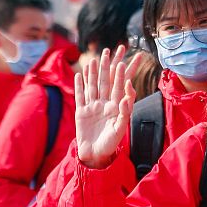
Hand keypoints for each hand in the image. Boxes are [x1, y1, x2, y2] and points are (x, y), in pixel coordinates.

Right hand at [74, 47, 136, 168]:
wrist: (94, 154)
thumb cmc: (110, 144)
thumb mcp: (120, 129)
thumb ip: (125, 113)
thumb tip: (128, 99)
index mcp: (115, 107)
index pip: (118, 88)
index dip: (119, 75)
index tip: (121, 62)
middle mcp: (104, 104)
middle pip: (105, 82)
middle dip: (106, 67)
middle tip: (107, 51)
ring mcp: (92, 107)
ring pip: (92, 86)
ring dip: (92, 73)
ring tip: (93, 59)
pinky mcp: (81, 112)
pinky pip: (80, 96)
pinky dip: (79, 85)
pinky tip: (79, 75)